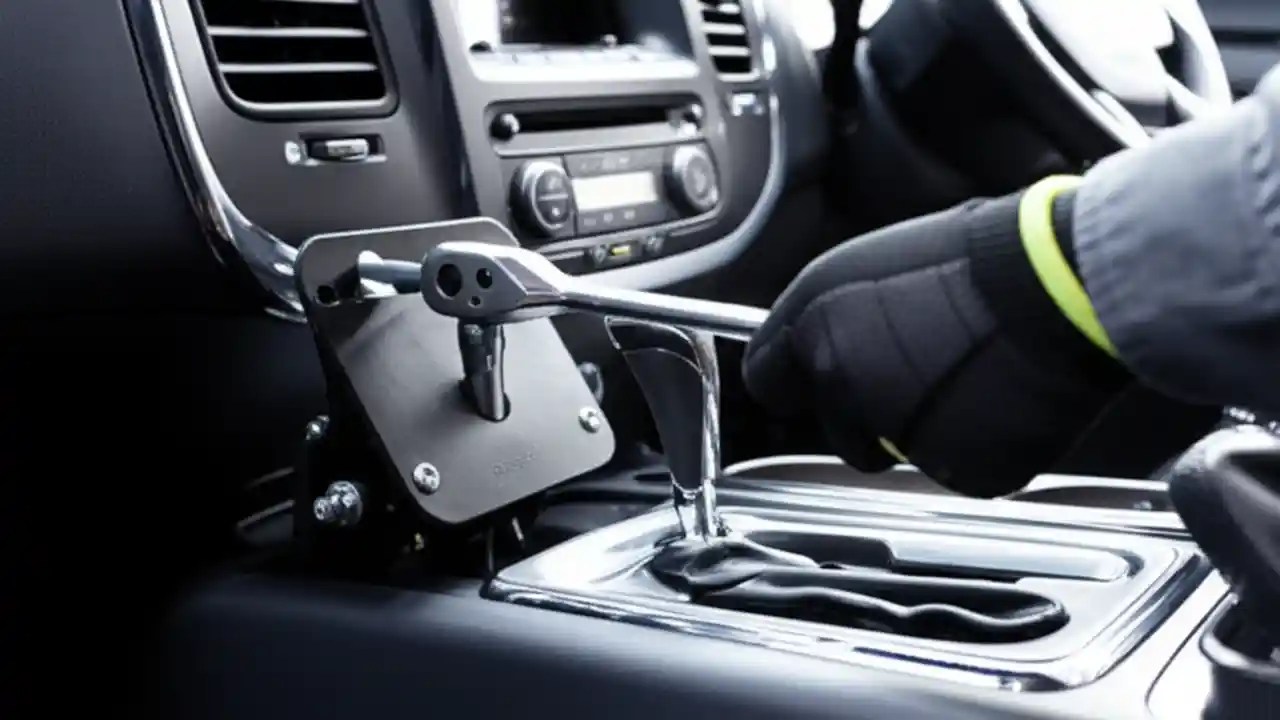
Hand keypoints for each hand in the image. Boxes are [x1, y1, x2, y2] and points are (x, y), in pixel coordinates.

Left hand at [743, 191, 1128, 496]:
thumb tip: (817, 344)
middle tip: (927, 368)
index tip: (820, 377)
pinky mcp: (956, 468)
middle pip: (838, 428)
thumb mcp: (872, 263)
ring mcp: (897, 430)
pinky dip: (978, 446)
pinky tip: (1001, 398)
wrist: (1059, 282)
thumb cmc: (979, 256)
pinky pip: (956, 468)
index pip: (766, 380)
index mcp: (815, 323)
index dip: (797, 380)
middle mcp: (843, 382)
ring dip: (926, 426)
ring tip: (973, 373)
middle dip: (870, 411)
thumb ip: (828, 317)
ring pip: (898, 450)